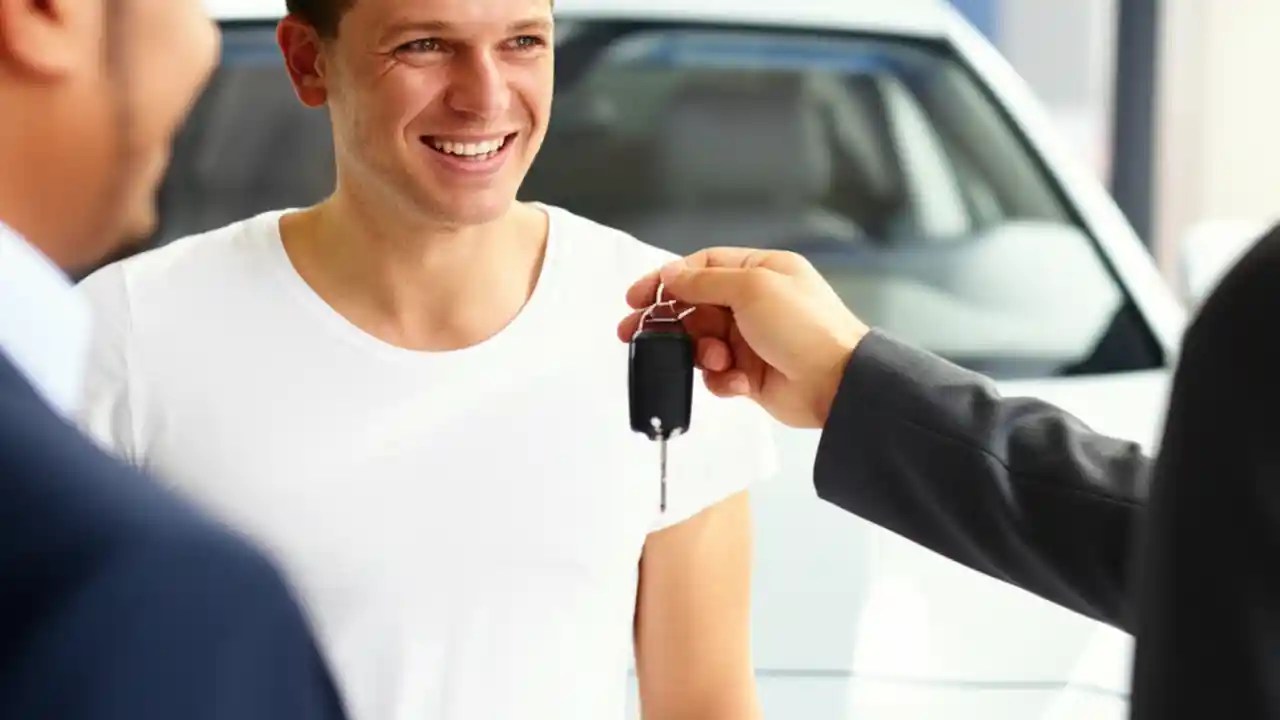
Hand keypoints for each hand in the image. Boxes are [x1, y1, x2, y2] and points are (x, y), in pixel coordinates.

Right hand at [618, 248, 869, 428]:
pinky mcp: (750, 374)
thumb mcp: (753, 288)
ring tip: (717, 360)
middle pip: (695, 306)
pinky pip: (717, 374)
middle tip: (633, 332)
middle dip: (669, 320)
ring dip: (701, 352)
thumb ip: (705, 281)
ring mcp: (751, 339)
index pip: (702, 267)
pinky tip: (736, 382)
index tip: (637, 297)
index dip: (668, 279)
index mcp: (760, 271)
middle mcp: (755, 302)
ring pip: (701, 342)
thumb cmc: (803, 327)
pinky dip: (720, 378)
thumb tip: (670, 273)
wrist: (837, 384)